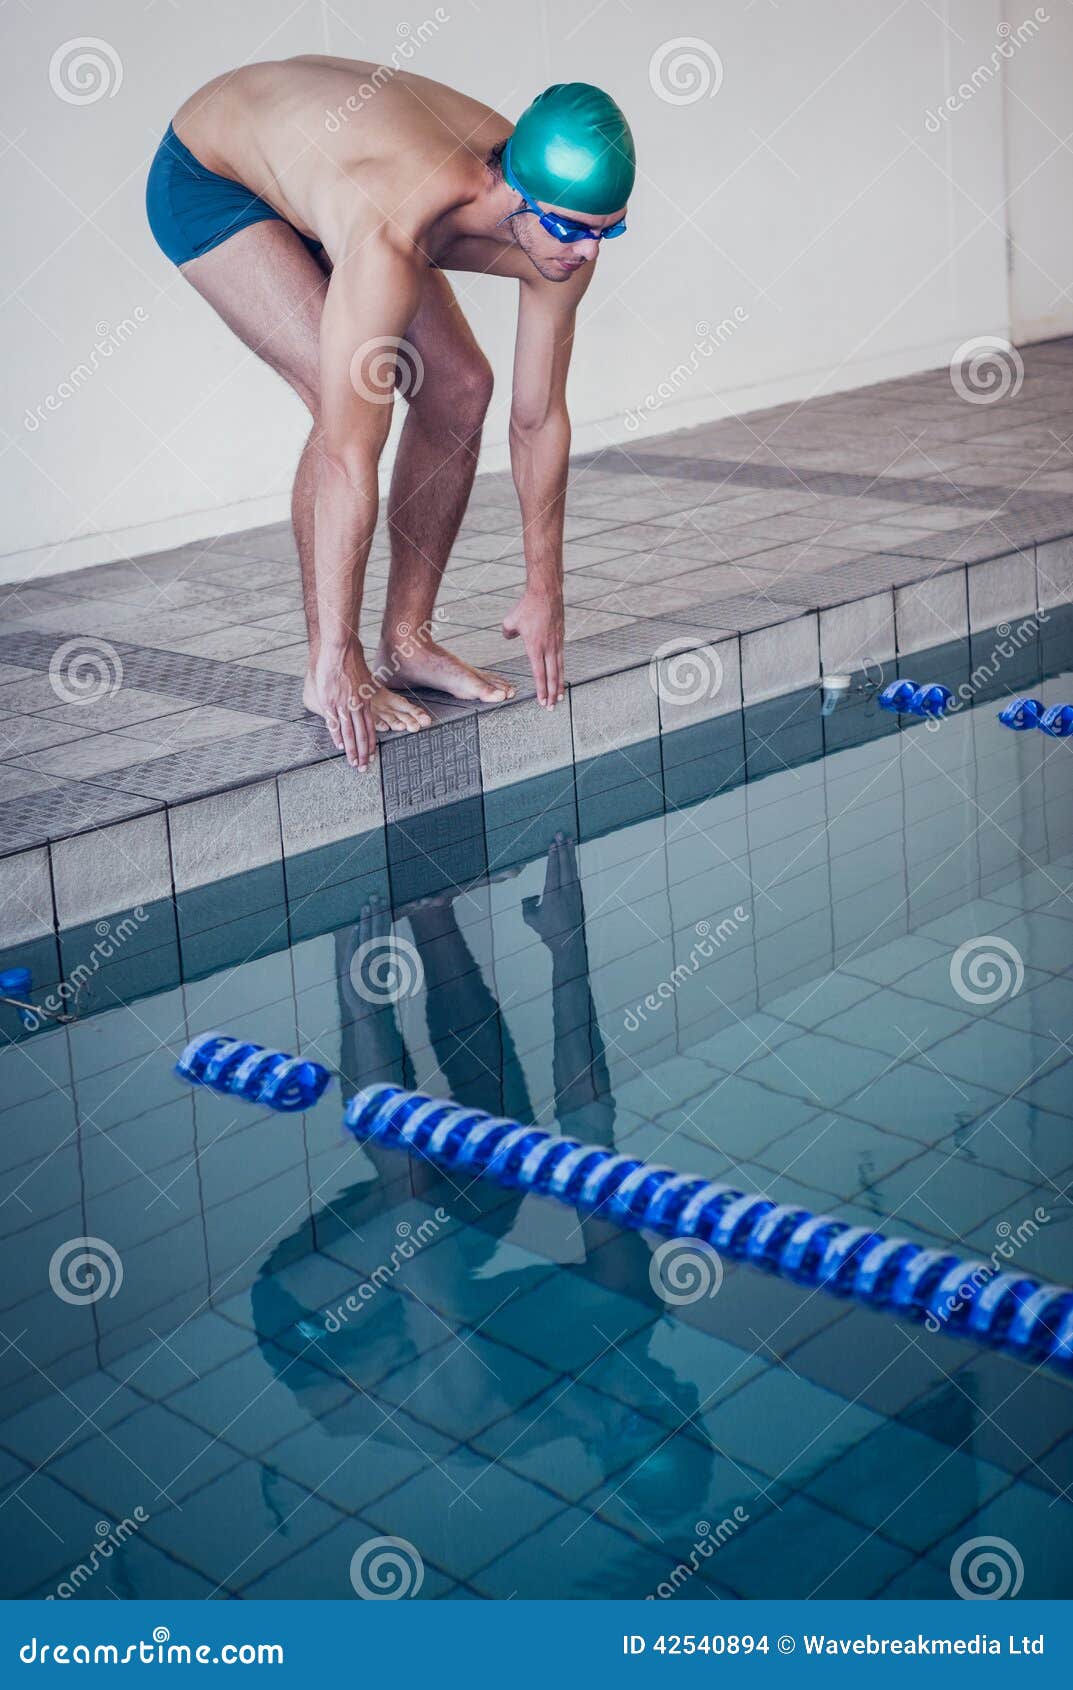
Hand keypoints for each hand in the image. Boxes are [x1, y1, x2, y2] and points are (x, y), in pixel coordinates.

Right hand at [313, 645, 378, 770]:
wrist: (340, 651)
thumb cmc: (351, 661)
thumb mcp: (365, 679)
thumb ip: (365, 692)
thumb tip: (366, 700)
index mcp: (366, 701)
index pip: (369, 728)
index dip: (370, 743)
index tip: (370, 755)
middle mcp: (357, 706)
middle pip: (361, 734)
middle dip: (363, 753)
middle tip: (363, 767)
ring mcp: (344, 705)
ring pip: (349, 733)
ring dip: (351, 750)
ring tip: (353, 763)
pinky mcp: (331, 702)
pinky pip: (334, 723)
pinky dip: (337, 736)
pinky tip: (339, 747)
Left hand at [502, 589, 564, 707]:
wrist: (546, 593)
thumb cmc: (527, 606)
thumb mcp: (510, 621)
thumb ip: (508, 633)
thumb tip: (508, 637)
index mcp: (535, 647)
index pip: (539, 674)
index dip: (541, 690)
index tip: (542, 701)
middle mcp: (548, 648)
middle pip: (551, 676)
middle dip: (551, 693)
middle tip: (551, 707)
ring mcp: (557, 643)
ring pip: (559, 669)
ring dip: (559, 684)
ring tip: (559, 697)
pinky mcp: (561, 637)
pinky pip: (561, 658)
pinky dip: (561, 670)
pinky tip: (561, 676)